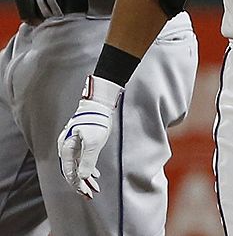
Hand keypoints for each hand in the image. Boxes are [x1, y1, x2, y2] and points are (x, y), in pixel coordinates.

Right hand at [58, 75, 122, 197]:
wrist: (99, 103)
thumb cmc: (96, 120)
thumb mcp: (94, 142)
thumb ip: (88, 160)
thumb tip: (82, 176)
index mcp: (67, 149)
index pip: (70, 172)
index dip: (78, 185)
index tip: (86, 193)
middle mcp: (67, 148)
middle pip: (72, 171)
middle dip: (82, 184)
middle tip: (90, 194)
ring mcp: (73, 145)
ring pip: (78, 166)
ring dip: (86, 177)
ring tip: (94, 187)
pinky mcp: (80, 141)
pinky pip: (81, 159)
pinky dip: (88, 168)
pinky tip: (94, 174)